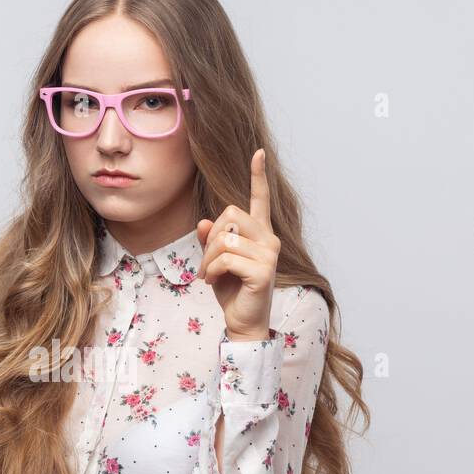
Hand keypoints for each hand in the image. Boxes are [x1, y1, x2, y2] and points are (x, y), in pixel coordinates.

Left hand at [195, 148, 279, 340]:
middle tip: (206, 263)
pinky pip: (226, 257)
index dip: (258, 176)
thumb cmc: (232, 290)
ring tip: (209, 274)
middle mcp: (270, 239)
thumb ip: (211, 240)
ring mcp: (269, 254)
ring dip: (208, 258)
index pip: (260, 199)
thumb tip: (204, 222)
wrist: (243, 321)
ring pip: (225, 238)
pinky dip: (212, 269)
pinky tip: (212, 281)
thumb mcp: (215, 261)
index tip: (258, 153)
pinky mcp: (263, 270)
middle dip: (211, 238)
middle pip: (231, 214)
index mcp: (260, 234)